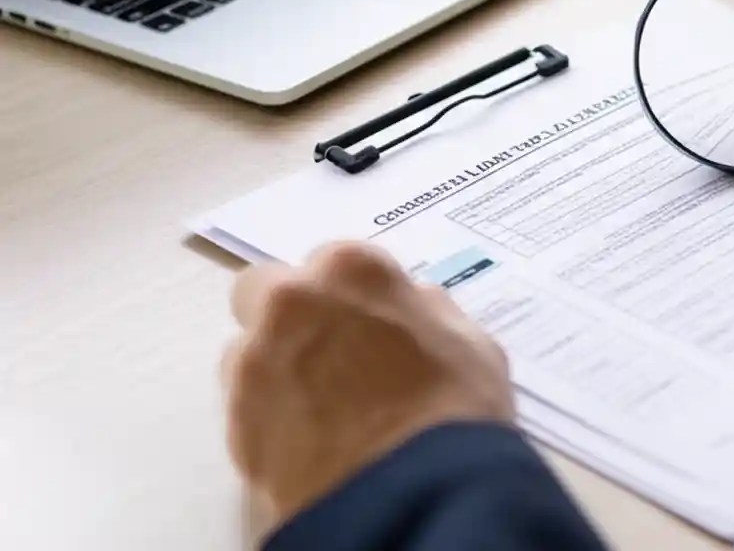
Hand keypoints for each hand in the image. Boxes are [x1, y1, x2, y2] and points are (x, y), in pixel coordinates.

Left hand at [221, 241, 514, 526]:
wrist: (415, 497)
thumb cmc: (456, 410)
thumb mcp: (471, 344)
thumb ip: (429, 312)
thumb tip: (412, 307)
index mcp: (350, 270)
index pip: (334, 261)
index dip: (353, 295)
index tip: (371, 322)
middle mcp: (291, 303)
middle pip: (263, 289)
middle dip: (289, 314)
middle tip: (331, 353)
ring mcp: (256, 364)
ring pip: (246, 351)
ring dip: (274, 368)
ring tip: (322, 410)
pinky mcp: (236, 424)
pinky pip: (246, 409)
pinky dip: (272, 420)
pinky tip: (313, 443)